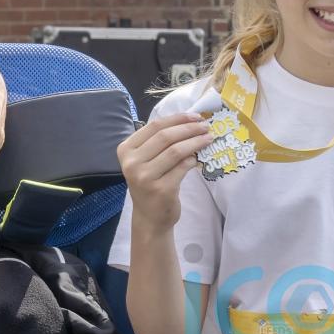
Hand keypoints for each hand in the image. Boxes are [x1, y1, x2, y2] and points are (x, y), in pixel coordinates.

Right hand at [117, 113, 211, 233]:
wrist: (149, 217)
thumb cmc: (149, 184)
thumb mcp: (144, 161)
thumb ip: (157, 142)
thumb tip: (188, 121)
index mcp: (126, 150)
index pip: (154, 126)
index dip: (177, 118)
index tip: (195, 116)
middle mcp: (132, 162)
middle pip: (165, 136)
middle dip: (189, 128)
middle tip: (205, 126)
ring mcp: (145, 177)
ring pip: (175, 151)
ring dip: (195, 142)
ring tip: (208, 138)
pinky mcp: (161, 189)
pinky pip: (182, 167)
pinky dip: (193, 160)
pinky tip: (197, 158)